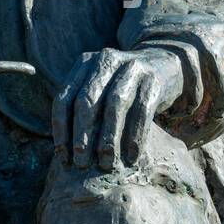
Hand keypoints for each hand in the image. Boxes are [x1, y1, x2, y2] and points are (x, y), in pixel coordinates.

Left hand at [53, 47, 183, 171]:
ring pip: (115, 105)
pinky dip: (135, 135)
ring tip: (106, 163)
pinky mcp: (153, 79)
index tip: (62, 157)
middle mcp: (106, 61)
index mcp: (84, 63)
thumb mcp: (98, 87)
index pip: (64, 98)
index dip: (61, 130)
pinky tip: (132, 156)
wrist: (163, 63)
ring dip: (108, 137)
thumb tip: (63, 151)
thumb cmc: (122, 86)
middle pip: (88, 100)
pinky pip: (142, 110)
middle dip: (82, 135)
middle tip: (82, 163)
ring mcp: (131, 67)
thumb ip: (81, 107)